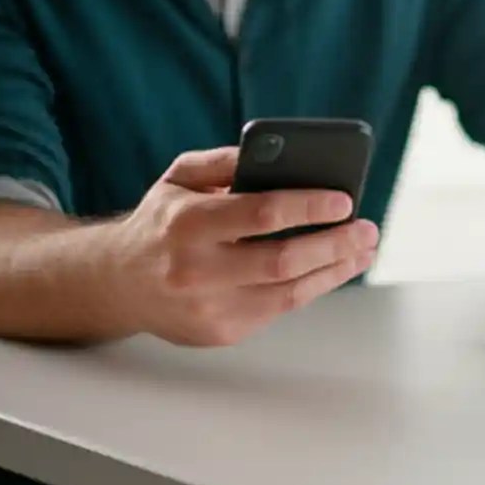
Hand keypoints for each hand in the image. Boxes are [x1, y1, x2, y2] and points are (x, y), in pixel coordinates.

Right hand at [104, 147, 378, 346]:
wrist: (117, 283)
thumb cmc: (161, 222)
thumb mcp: (179, 178)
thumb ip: (225, 161)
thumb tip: (281, 153)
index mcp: (187, 223)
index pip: (260, 214)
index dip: (308, 206)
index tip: (344, 200)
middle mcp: (196, 269)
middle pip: (282, 260)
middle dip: (335, 243)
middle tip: (367, 228)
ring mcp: (208, 307)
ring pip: (289, 291)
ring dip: (336, 269)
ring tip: (362, 249)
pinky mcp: (221, 332)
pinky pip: (281, 308)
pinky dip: (315, 286)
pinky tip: (335, 268)